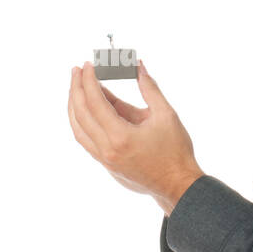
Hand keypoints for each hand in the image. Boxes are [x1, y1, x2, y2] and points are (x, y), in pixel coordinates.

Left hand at [67, 59, 203, 213]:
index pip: (94, 102)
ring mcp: (104, 160)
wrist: (178, 185)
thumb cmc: (176, 151)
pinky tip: (87, 110)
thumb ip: (149, 88)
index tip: (88, 66)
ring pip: (78, 129)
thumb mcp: (166, 115)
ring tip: (77, 88)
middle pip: (80, 114)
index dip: (88, 81)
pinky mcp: (106, 165)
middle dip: (76, 89)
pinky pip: (86, 140)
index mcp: (120, 137)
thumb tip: (138, 67)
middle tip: (77, 71)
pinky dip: (83, 122)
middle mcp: (107, 150)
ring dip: (74, 107)